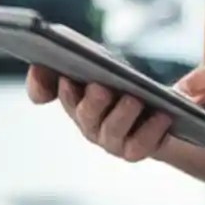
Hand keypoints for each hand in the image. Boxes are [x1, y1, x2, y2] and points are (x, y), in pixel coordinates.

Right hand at [26, 65, 174, 161]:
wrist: (160, 111)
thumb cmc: (126, 81)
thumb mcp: (107, 60)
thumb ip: (86, 55)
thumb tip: (59, 54)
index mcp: (70, 91)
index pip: (43, 88)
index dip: (41, 83)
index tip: (60, 73)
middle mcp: (84, 118)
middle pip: (82, 113)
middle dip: (91, 101)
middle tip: (101, 87)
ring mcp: (108, 138)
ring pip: (110, 130)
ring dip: (121, 115)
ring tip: (135, 100)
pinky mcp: (133, 150)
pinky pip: (139, 146)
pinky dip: (150, 131)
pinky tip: (163, 115)